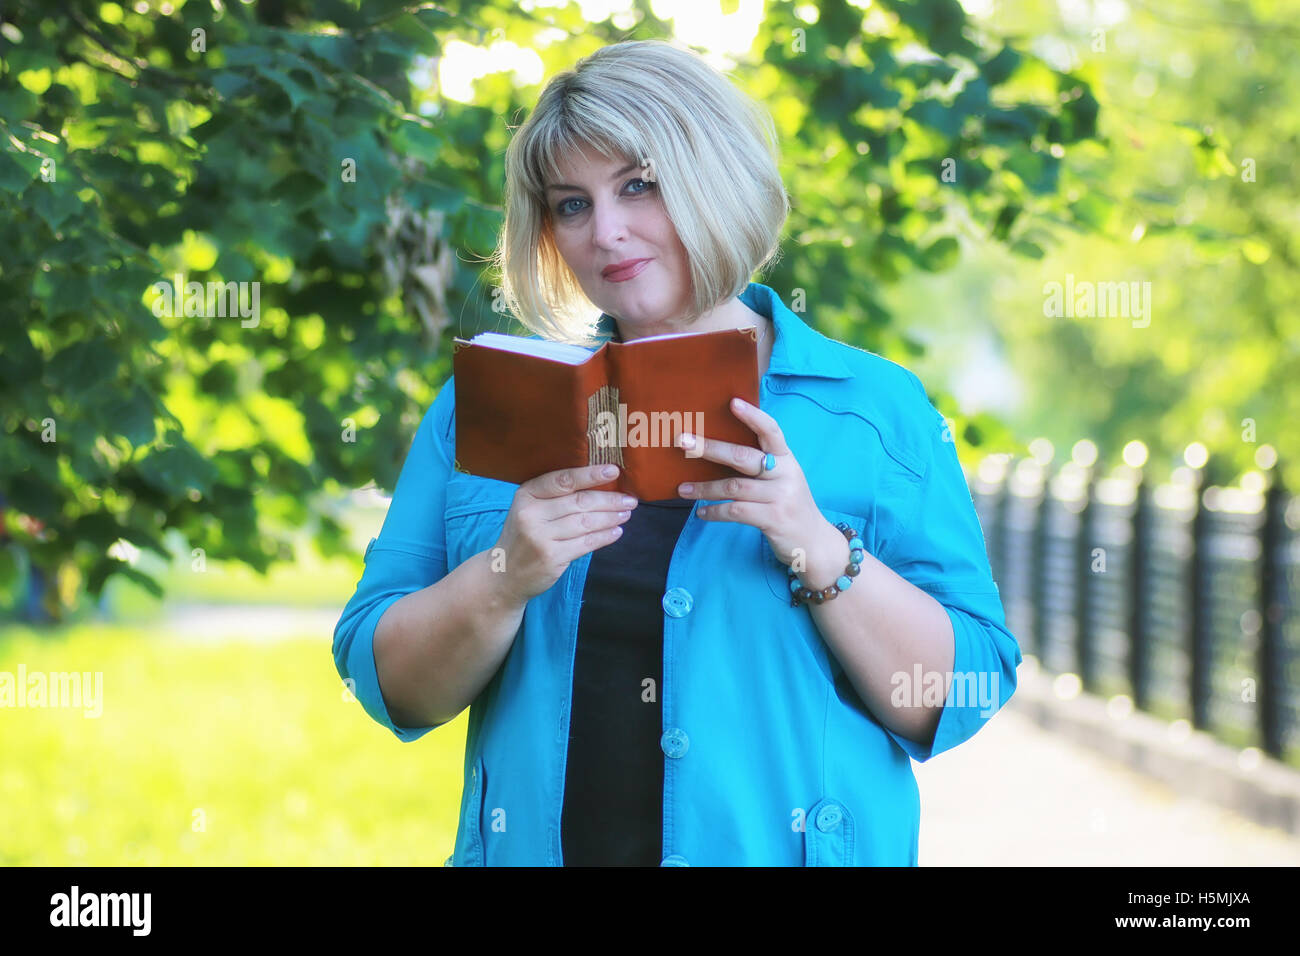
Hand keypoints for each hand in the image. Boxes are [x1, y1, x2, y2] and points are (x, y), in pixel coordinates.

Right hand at [494, 464, 638, 603]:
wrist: (504, 574)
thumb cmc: (523, 536)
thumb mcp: (529, 509)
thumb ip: (554, 497)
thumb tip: (599, 485)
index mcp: (526, 495)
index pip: (563, 480)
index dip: (590, 475)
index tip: (613, 471)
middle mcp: (531, 514)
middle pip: (579, 502)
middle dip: (609, 500)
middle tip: (630, 500)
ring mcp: (540, 537)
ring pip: (585, 522)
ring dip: (610, 518)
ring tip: (626, 513)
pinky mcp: (551, 557)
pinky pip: (586, 543)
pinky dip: (604, 537)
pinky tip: (616, 531)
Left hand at [675, 397, 841, 574]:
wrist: (814, 542)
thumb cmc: (789, 505)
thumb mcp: (782, 480)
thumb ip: (760, 465)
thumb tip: (717, 450)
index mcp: (786, 459)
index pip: (771, 431)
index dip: (753, 416)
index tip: (732, 402)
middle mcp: (785, 474)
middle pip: (743, 456)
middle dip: (709, 448)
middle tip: (682, 441)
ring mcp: (781, 497)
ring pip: (734, 487)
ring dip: (704, 488)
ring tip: (683, 490)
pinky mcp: (774, 519)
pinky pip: (736, 512)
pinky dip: (715, 512)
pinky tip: (702, 513)